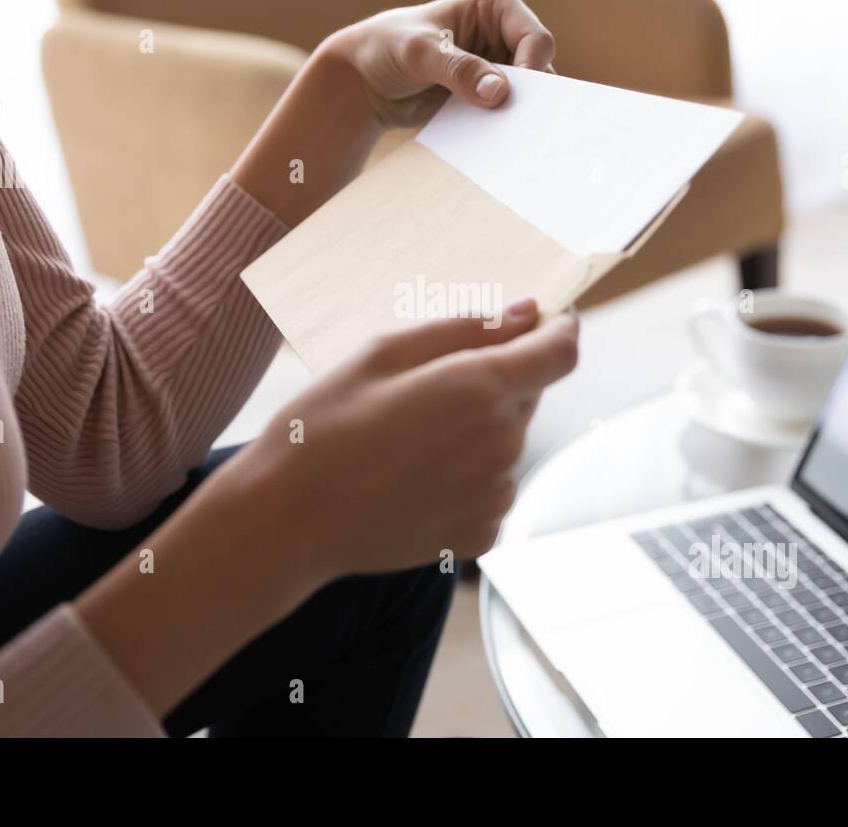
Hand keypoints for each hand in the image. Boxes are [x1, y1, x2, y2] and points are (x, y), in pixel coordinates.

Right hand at [237, 300, 577, 575]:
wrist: (287, 521)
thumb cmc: (324, 427)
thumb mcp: (384, 353)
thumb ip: (466, 329)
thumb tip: (525, 313)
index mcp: (481, 390)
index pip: (560, 351)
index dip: (559, 328)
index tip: (546, 318)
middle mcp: (502, 445)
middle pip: (529, 393)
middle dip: (497, 378)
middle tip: (427, 386)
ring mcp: (495, 495)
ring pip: (508, 440)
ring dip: (480, 428)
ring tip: (409, 438)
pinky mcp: (481, 532)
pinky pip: (492, 485)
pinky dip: (468, 474)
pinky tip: (413, 476)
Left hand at [324, 0, 556, 127]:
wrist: (364, 80)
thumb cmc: (387, 48)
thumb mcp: (419, 54)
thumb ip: (458, 69)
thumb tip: (499, 93)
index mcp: (496, 6)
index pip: (535, 39)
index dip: (531, 69)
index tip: (510, 98)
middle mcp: (505, 35)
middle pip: (539, 70)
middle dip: (531, 97)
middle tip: (523, 127)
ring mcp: (498, 68)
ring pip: (528, 97)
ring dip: (517, 117)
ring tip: (508, 139)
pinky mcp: (487, 96)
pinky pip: (507, 116)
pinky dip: (503, 129)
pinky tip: (494, 145)